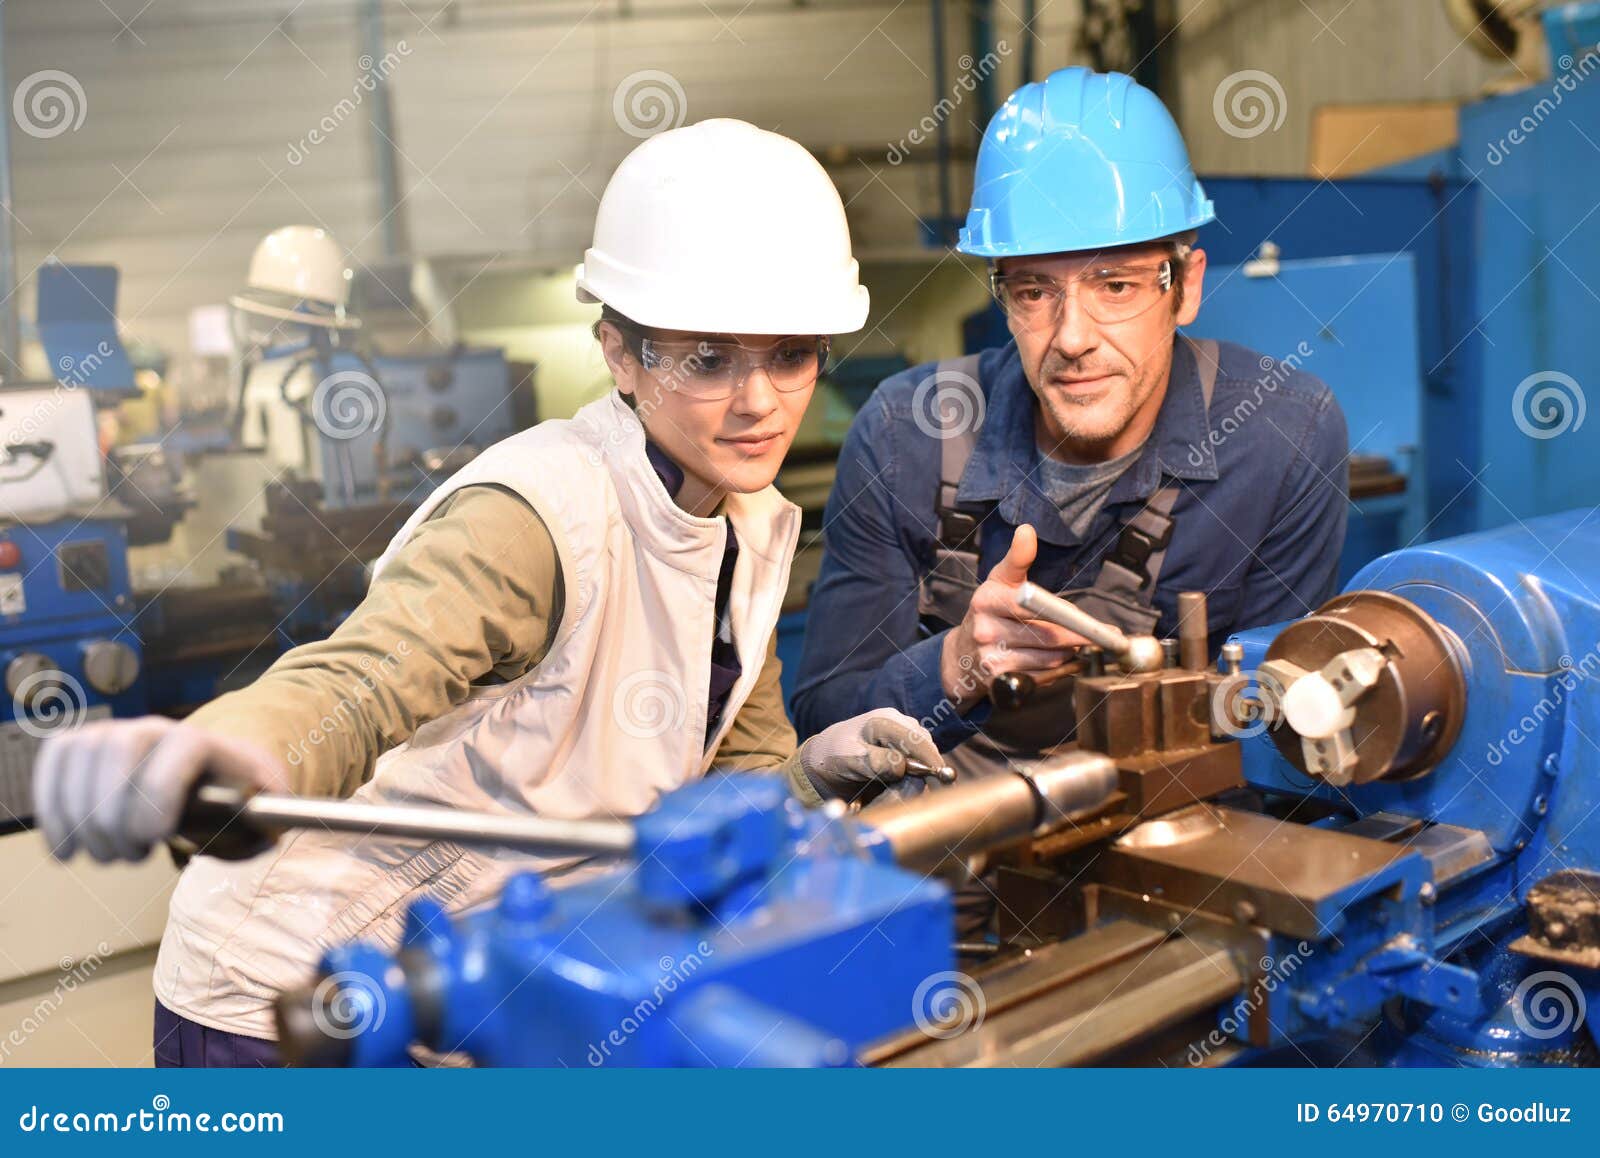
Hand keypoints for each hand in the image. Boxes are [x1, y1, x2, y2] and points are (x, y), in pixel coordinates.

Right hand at [32, 718, 286, 862]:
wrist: (218, 780)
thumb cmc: (241, 803)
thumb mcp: (265, 816)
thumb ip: (264, 824)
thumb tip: (259, 827)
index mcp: (208, 743)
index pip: (182, 748)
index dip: (162, 789)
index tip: (155, 836)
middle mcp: (158, 729)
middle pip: (119, 749)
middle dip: (112, 811)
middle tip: (129, 857)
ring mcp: (117, 733)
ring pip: (80, 755)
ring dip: (80, 816)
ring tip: (107, 856)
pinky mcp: (85, 747)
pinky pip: (55, 761)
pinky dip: (51, 806)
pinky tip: (66, 849)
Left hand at [795, 708, 940, 802]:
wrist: (823, 757)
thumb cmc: (832, 758)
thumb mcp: (848, 760)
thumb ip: (874, 762)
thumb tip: (902, 766)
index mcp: (882, 721)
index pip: (915, 739)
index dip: (931, 760)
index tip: (942, 780)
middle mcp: (896, 722)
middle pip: (925, 745)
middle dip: (931, 768)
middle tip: (935, 791)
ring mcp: (901, 731)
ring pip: (924, 751)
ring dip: (925, 771)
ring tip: (916, 791)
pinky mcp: (903, 743)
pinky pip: (919, 757)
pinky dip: (919, 771)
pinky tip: (910, 785)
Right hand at [940, 524, 1089, 710]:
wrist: (962, 655)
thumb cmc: (989, 612)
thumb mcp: (999, 581)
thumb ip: (1017, 558)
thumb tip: (1027, 531)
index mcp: (987, 600)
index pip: (1036, 607)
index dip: (1070, 617)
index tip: (1098, 626)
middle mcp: (986, 630)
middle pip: (1048, 637)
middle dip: (1077, 637)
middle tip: (1095, 636)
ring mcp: (991, 659)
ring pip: (1049, 659)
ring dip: (1068, 654)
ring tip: (1072, 646)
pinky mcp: (1000, 682)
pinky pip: (1043, 678)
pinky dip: (1058, 671)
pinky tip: (1059, 661)